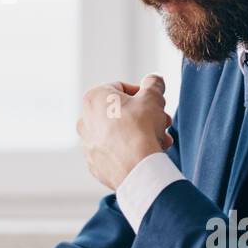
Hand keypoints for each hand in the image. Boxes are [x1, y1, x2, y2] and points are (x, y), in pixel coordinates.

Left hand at [77, 73, 173, 190]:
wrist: (136, 167)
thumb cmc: (141, 127)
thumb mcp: (153, 96)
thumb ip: (153, 83)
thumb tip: (154, 79)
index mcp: (93, 98)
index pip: (121, 88)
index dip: (143, 94)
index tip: (156, 104)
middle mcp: (84, 120)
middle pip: (121, 113)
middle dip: (145, 117)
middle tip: (163, 123)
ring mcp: (88, 145)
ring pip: (119, 134)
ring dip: (141, 135)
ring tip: (161, 140)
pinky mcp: (95, 165)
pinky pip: (116, 154)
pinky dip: (130, 153)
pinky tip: (147, 155)